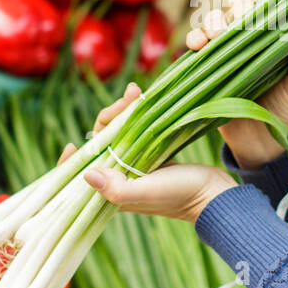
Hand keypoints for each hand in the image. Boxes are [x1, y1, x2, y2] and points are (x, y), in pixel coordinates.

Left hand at [57, 81, 237, 222]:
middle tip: (126, 100)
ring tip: (135, 91)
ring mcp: (136, 168)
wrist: (216, 195)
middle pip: (100, 146)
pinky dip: (137, 116)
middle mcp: (120, 181)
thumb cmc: (181, 196)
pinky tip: (143, 99)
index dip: (71, 161)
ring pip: (119, 136)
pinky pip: (137, 134)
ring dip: (122, 112)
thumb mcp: (148, 192)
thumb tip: (87, 174)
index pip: (80, 177)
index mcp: (113, 194)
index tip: (73, 143)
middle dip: (107, 120)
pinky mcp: (153, 157)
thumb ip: (117, 188)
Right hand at [185, 0, 287, 169]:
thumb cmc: (283, 103)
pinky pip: (195, 43)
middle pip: (237, 2)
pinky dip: (194, 39)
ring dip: (214, 21)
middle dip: (239, 4)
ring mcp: (224, 46)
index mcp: (272, 28)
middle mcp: (247, 32)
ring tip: (218, 33)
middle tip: (244, 16)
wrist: (259, 137)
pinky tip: (198, 44)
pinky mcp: (205, 62)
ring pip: (214, 18)